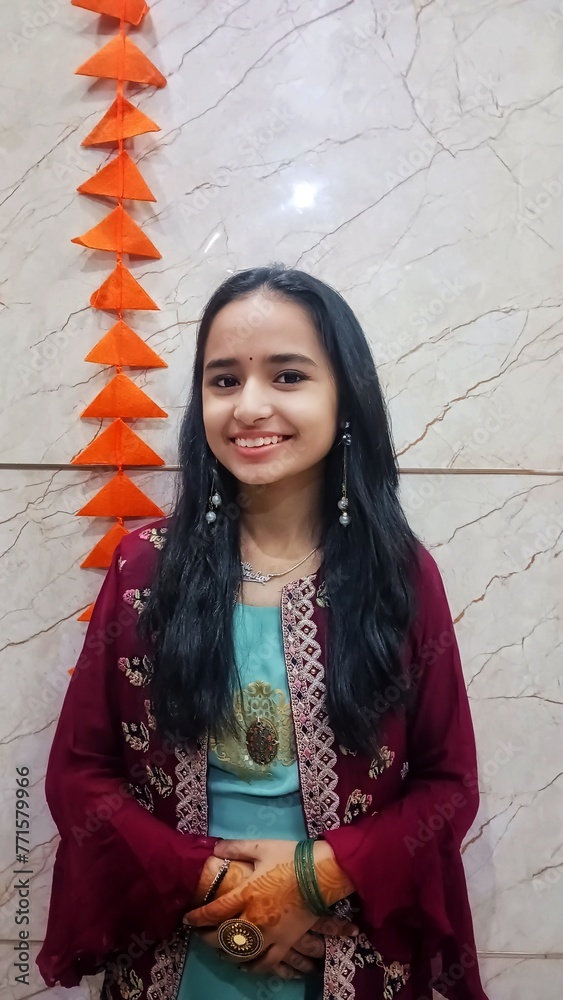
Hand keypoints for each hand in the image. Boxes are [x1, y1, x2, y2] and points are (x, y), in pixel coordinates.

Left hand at [183, 839, 355, 974]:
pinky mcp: (285, 942)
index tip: (188, 920)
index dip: (198, 918)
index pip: (214, 911)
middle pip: (223, 937)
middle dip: (207, 938)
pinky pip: (266, 963)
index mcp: (246, 893)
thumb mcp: (261, 847)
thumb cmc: (290, 858)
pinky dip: (252, 967)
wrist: (321, 874)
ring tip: (219, 950)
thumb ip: (236, 848)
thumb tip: (215, 849)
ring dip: (226, 953)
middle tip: (200, 935)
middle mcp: (254, 918)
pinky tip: (244, 965)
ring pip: (241, 953)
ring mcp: (270, 934)